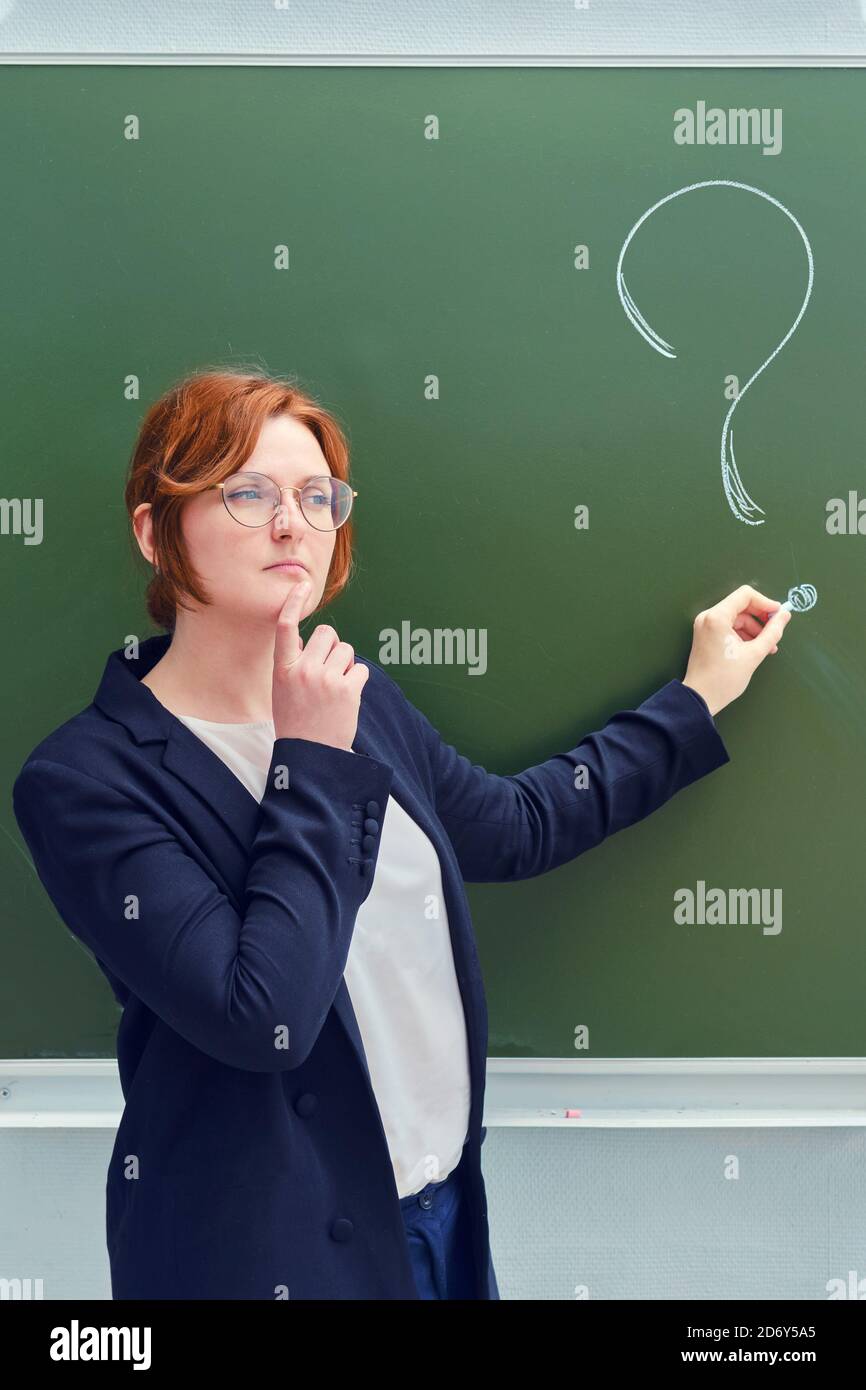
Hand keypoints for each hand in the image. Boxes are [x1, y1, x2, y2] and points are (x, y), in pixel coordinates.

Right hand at [272, 578, 368, 749]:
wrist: (310, 755)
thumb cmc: (296, 720)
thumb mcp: (283, 689)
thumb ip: (294, 663)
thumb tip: (310, 642)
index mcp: (282, 669)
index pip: (286, 627)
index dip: (293, 603)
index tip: (301, 585)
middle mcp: (303, 670)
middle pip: (327, 633)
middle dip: (331, 646)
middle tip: (326, 669)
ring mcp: (326, 679)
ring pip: (346, 650)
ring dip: (345, 664)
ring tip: (335, 688)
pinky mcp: (347, 690)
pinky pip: (360, 669)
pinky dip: (357, 680)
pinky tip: (346, 697)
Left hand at [681, 584, 791, 717]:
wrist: (701, 698)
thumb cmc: (723, 679)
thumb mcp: (754, 654)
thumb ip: (772, 632)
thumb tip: (784, 615)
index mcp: (717, 617)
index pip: (745, 595)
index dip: (765, 603)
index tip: (778, 614)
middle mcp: (708, 617)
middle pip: (741, 606)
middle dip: (761, 619)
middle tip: (775, 632)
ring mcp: (705, 626)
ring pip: (737, 618)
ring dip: (754, 629)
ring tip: (767, 647)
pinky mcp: (706, 635)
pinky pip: (729, 627)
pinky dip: (743, 634)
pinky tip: (755, 648)